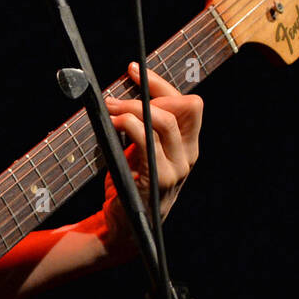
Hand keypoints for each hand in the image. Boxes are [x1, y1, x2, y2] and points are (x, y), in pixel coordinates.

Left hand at [99, 62, 202, 254]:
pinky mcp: (160, 180)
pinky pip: (148, 141)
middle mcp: (189, 156)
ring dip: (134, 109)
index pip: (189, 103)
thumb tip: (123, 93)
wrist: (122, 228)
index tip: (134, 70)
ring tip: (110, 109)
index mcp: (187, 146)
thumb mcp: (139, 152)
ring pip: (167, 121)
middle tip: (116, 97)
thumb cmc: (129, 186)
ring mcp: (178, 169)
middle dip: (148, 94)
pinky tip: (114, 123)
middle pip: (185, 106)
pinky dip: (130, 126)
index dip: (161, 83)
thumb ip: (141, 127)